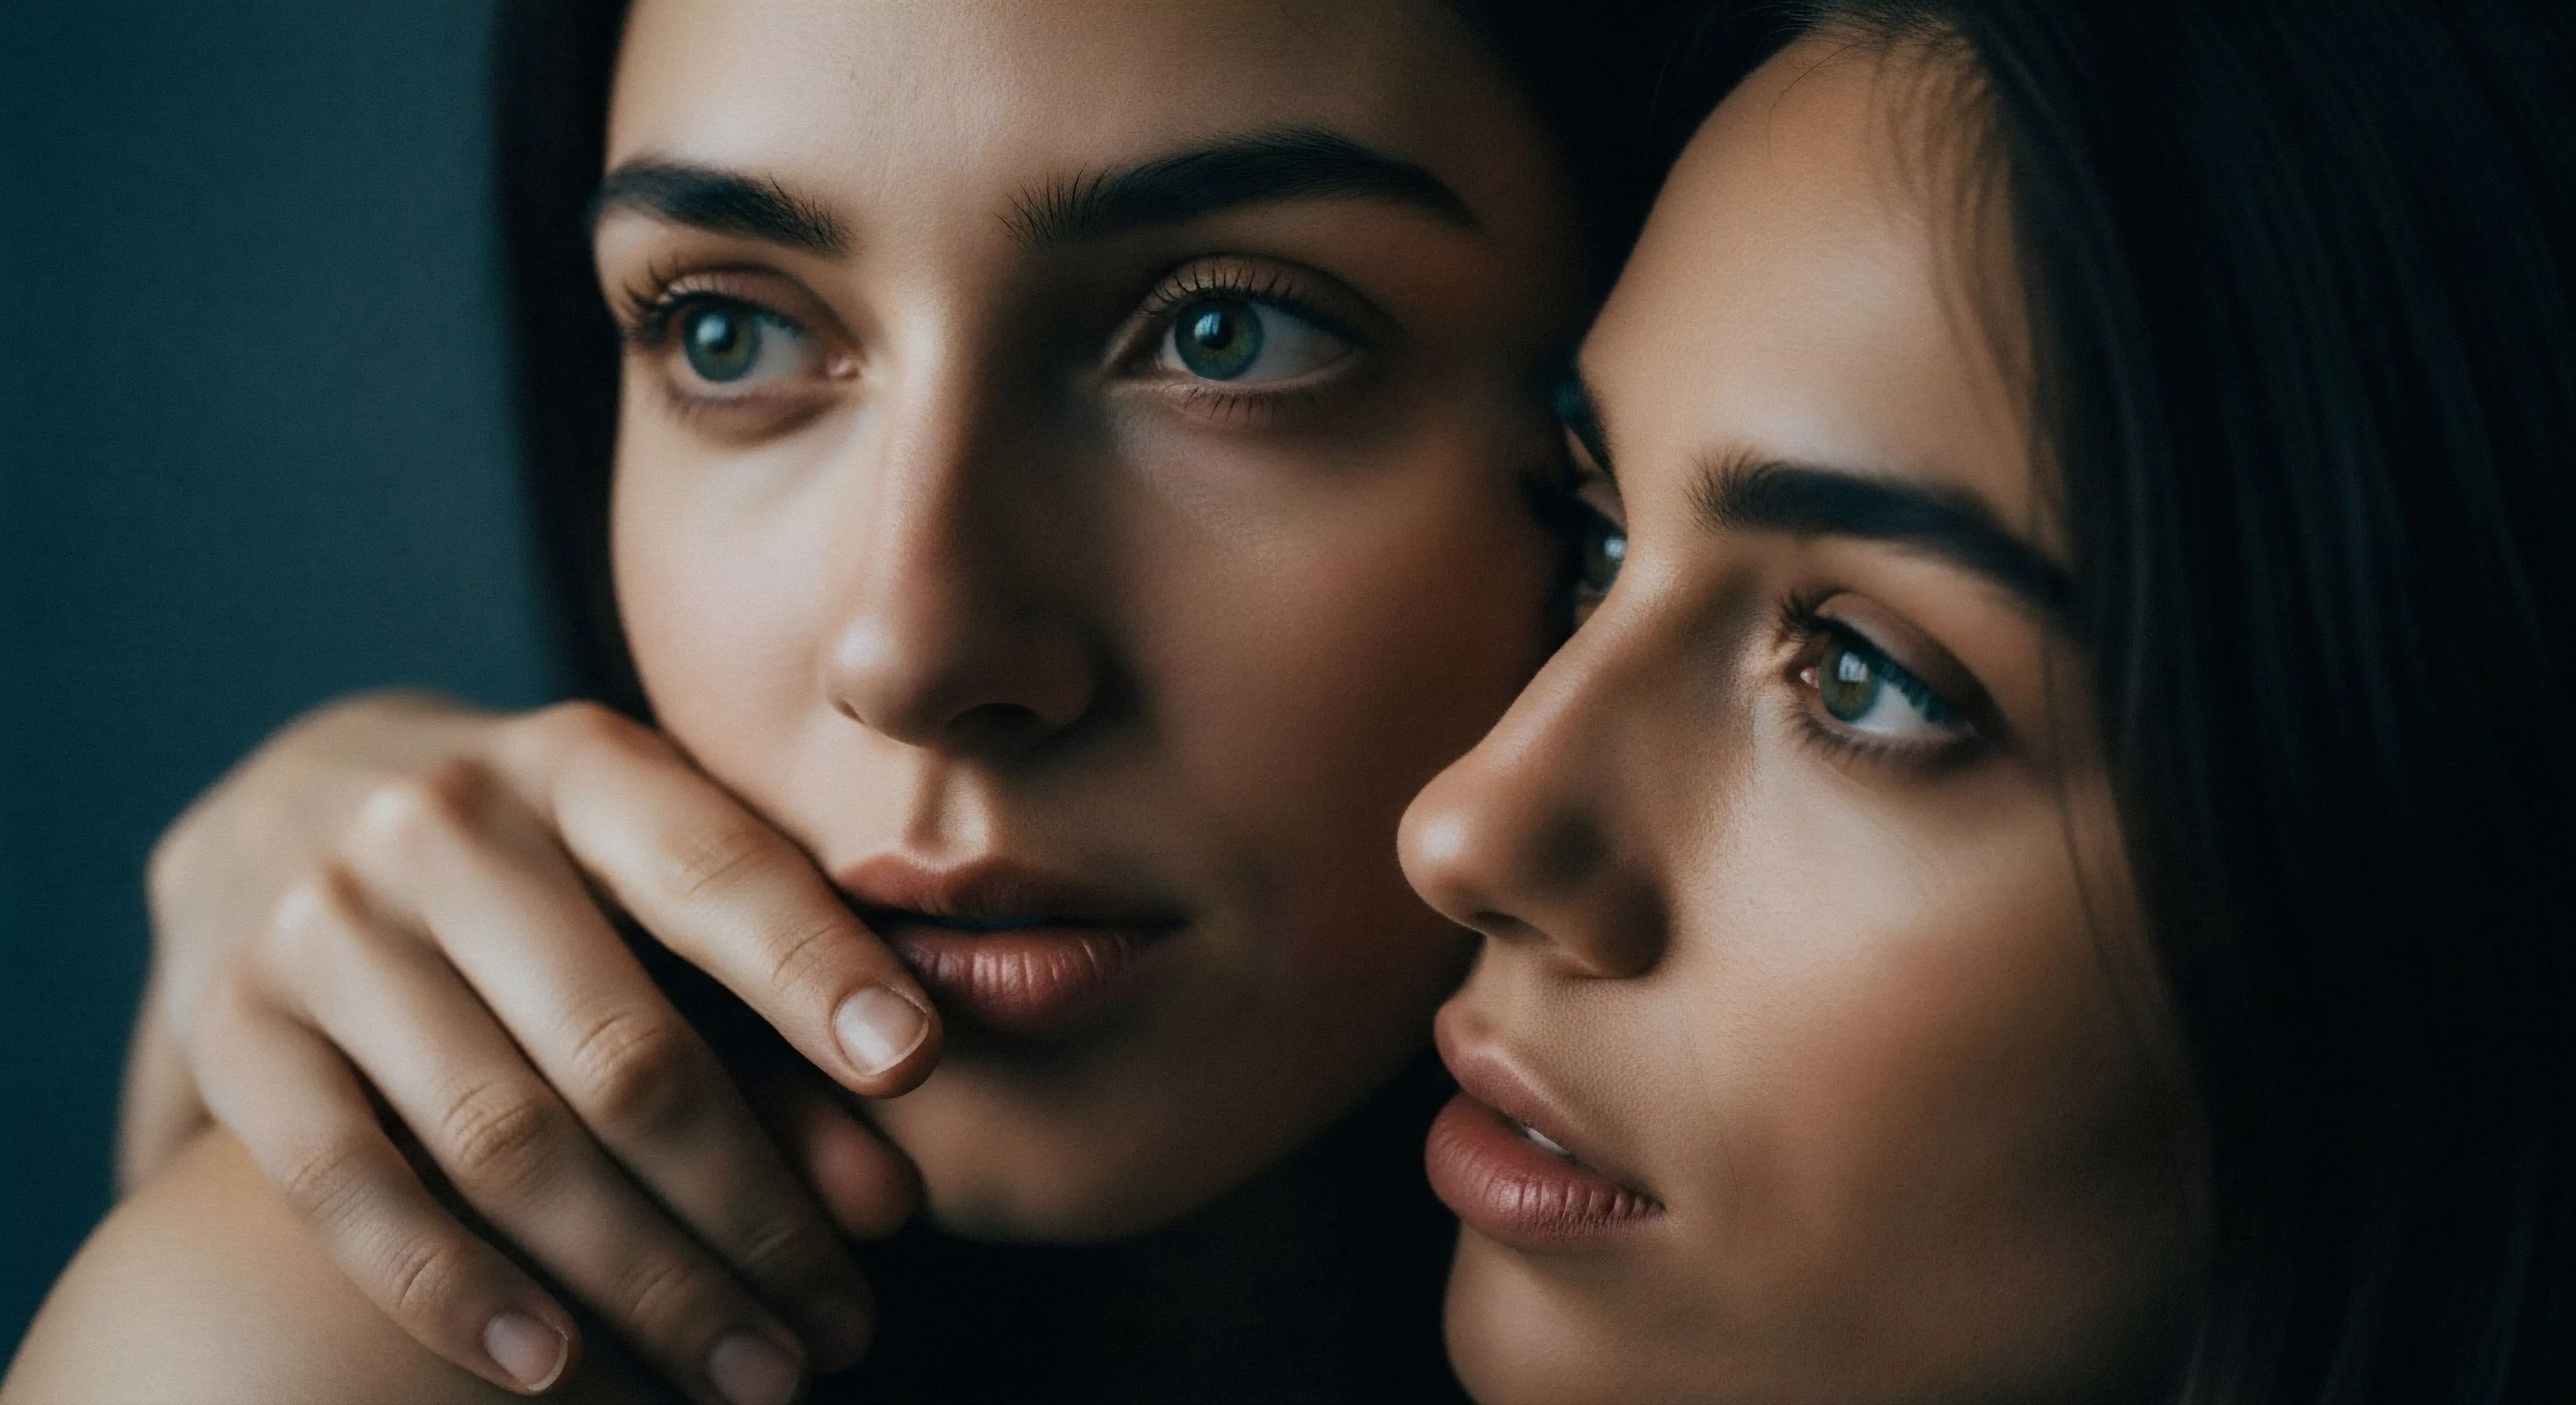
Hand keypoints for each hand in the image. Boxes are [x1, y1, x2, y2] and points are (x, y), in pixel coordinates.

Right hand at [133, 693, 938, 1403]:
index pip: (716, 868)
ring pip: (501, 1135)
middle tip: (845, 1328)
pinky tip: (553, 1367)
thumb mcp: (657, 877)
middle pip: (623, 1047)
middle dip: (752, 1207)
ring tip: (747, 1373)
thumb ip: (778, 1004)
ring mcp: (321, 920)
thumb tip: (895, 1194)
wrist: (287, 802)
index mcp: (584, 762)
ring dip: (638, 1278)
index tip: (915, 1062)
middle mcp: (442, 822)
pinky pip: (346, 1182)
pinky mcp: (232, 1020)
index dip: (814, 968)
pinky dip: (455, 1287)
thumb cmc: (549, 863)